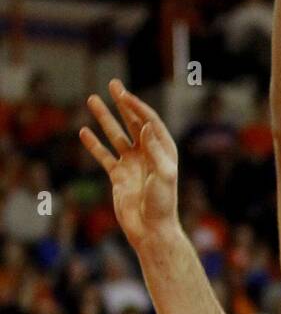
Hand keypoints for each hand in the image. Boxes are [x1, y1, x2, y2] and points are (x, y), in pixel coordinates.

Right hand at [80, 80, 180, 253]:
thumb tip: (146, 125)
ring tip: (92, 99)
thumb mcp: (164, 174)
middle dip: (122, 103)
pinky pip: (104, 155)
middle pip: (133, 122)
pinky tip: (83, 131)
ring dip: (105, 118)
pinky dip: (94, 144)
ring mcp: (132, 163)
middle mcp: (148, 153)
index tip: (124, 94)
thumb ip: (155, 149)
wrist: (151, 230)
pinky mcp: (118, 176)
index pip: (149, 121)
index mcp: (163, 150)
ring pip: (115, 135)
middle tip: (112, 83)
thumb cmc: (163, 203)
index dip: (137, 107)